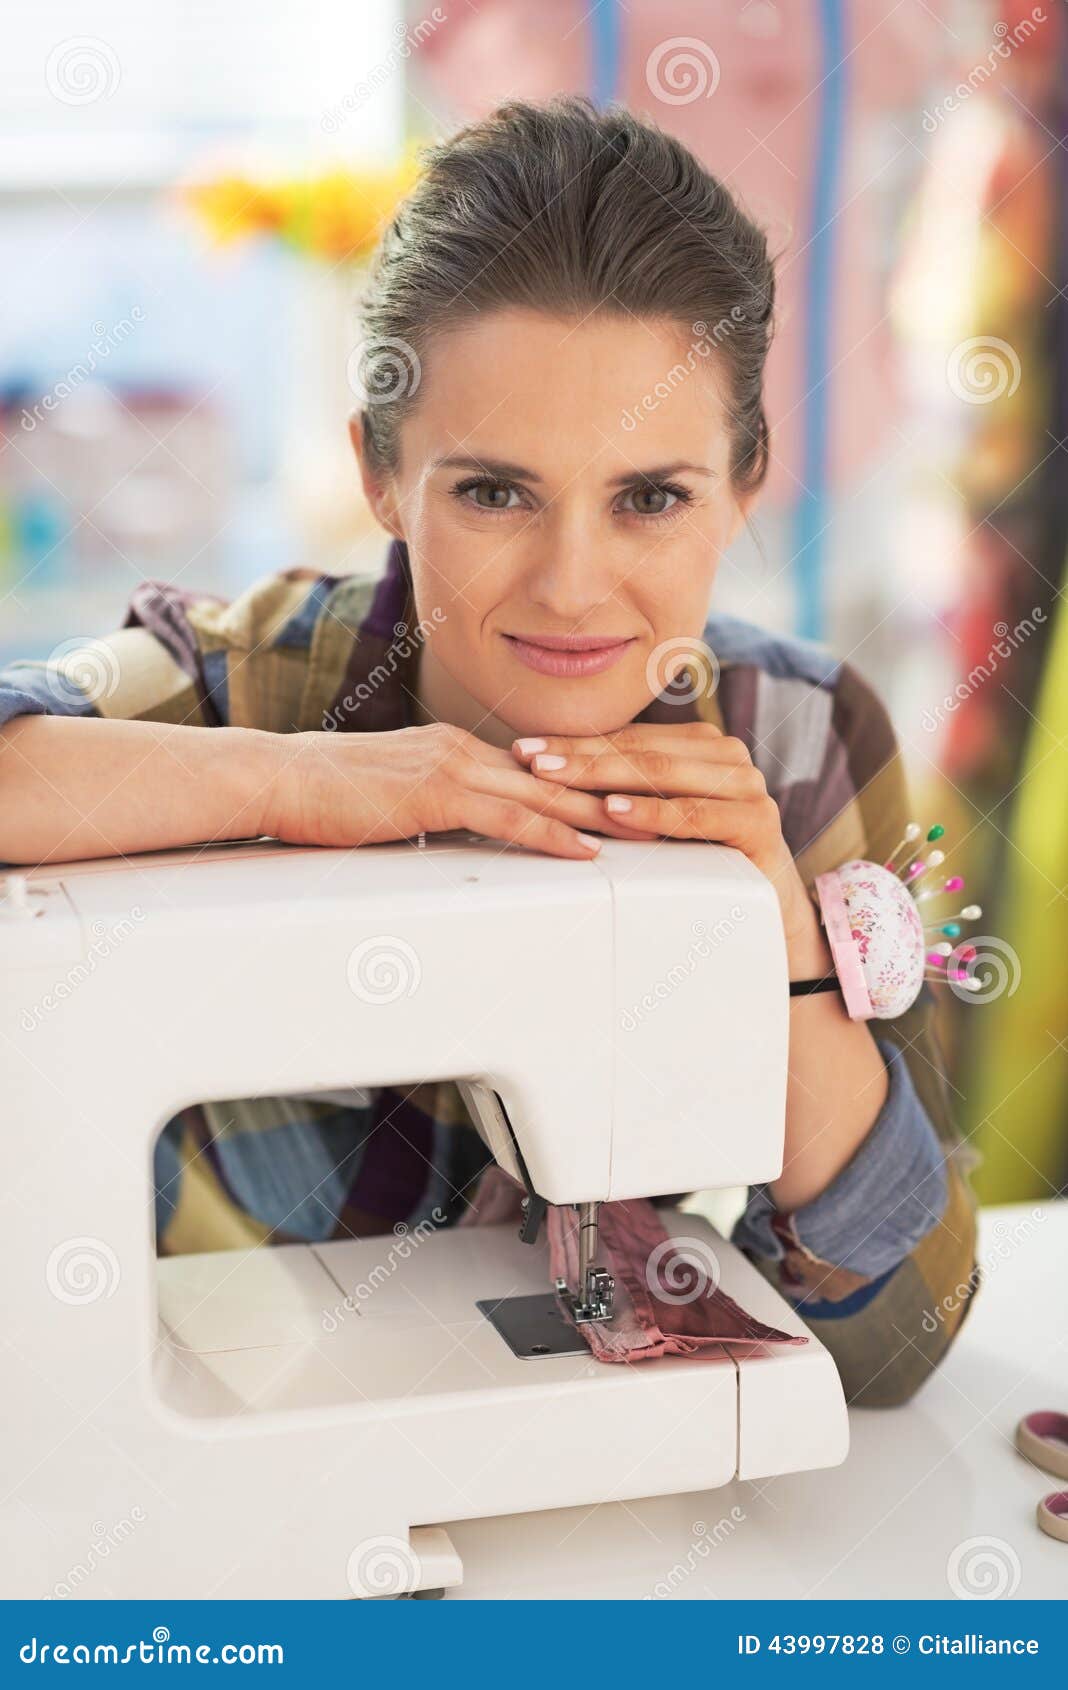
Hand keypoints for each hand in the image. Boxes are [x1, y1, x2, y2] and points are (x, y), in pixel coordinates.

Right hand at [262, 722, 659, 860]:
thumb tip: (459, 834)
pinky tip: (586, 852)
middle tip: (665, 809)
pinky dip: (553, 835)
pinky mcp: (437, 794)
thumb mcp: (394, 799)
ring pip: (547, 794)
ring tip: (649, 831)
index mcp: (456, 750)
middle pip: (558, 775)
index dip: (589, 785)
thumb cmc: (326, 796)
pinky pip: (509, 818)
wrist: (280, 779)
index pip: (540, 769)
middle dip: (615, 793)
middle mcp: (464, 750)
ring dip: (603, 815)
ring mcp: (452, 767)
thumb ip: (435, 810)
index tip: (631, 798)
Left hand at [513, 721, 818, 950]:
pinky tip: (613, 810)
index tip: (524, 748)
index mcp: (702, 745)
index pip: (627, 737)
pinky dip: (651, 811)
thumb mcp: (660, 820)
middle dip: (579, 755)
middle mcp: (727, 755)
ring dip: (604, 775)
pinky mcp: (758, 821)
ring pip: (662, 774)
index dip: (575, 741)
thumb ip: (625, 790)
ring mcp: (747, 784)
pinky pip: (694, 813)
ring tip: (558, 777)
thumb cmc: (705, 862)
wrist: (769, 911)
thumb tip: (550, 773)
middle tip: (530, 760)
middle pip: (640, 750)